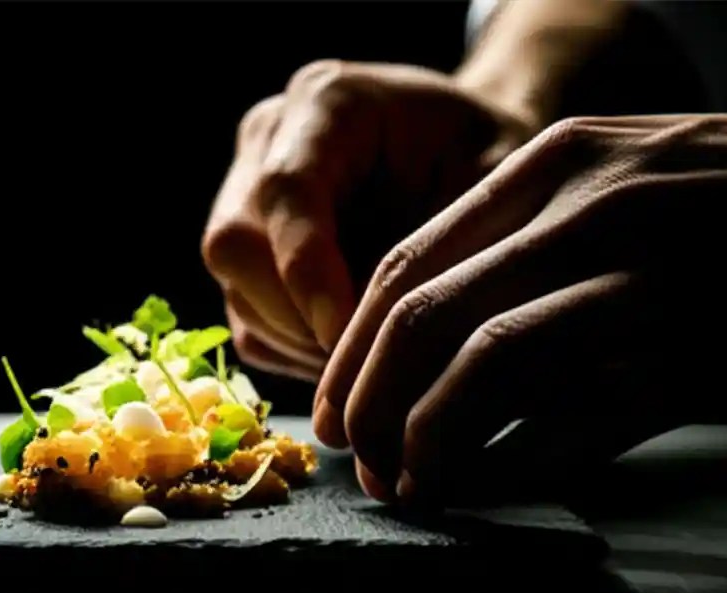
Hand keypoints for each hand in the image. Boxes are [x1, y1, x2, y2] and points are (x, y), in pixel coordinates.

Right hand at [200, 60, 539, 381]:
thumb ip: (436, 242)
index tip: (345, 332)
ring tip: (377, 357)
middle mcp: (269, 142)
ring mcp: (246, 196)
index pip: (284, 189)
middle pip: (235, 246)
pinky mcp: (246, 254)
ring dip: (301, 342)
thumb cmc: (492, 159)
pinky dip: (298, 354)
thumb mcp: (491, 181)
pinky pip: (250, 325)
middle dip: (296, 315)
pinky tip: (358, 350)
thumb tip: (390, 331)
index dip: (307, 269)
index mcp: (327, 101)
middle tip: (371, 357)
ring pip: (238, 293)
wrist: (473, 156)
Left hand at [313, 114, 726, 504]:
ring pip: (479, 367)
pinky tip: (474, 493)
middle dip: (365, 401)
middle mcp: (588, 214)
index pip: (405, 263)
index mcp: (556, 166)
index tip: (328, 404)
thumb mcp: (626, 178)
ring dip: (421, 442)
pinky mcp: (694, 358)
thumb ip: (528, 240)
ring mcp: (642, 283)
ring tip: (405, 485)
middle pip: (421, 317)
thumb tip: (426, 341)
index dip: (348, 349)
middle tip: (352, 457)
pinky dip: (501, 470)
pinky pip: (567, 427)